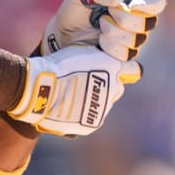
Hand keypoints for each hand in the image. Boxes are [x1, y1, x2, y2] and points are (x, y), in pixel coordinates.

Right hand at [9, 44, 139, 136]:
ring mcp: (104, 107)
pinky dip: (85, 112)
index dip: (123, 69)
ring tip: (75, 95)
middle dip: (108, 85)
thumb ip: (98, 55)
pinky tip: (71, 106)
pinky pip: (94, 117)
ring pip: (106, 103)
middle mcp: (114, 88)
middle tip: (88, 82)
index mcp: (113, 68)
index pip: (133, 70)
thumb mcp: (82, 51)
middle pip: (118, 88)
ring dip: (96, 99)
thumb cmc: (57, 65)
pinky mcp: (93, 122)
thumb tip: (103, 56)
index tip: (112, 69)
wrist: (41, 88)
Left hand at [42, 0, 166, 61]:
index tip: (133, 6)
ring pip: (137, 41)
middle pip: (148, 23)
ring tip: (99, 28)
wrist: (62, 34)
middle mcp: (136, 19)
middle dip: (125, 19)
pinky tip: (100, 44)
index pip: (157, 0)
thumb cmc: (74, 9)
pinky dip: (112, 50)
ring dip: (115, 34)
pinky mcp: (123, 57)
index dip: (151, 3)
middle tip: (106, 15)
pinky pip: (128, 58)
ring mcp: (131, 39)